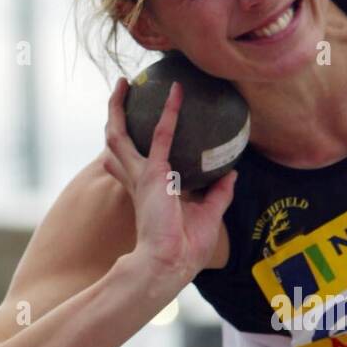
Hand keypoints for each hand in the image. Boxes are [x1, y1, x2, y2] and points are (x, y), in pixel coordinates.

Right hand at [101, 77, 235, 279]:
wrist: (171, 263)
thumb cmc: (185, 249)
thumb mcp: (208, 215)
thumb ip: (218, 192)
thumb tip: (232, 173)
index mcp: (145, 194)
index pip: (127, 167)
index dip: (121, 151)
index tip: (124, 131)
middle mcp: (138, 181)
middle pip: (116, 145)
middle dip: (114, 119)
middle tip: (120, 96)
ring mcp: (142, 176)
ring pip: (118, 135)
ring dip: (118, 108)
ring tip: (124, 83)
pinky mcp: (155, 174)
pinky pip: (163, 135)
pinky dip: (170, 111)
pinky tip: (177, 92)